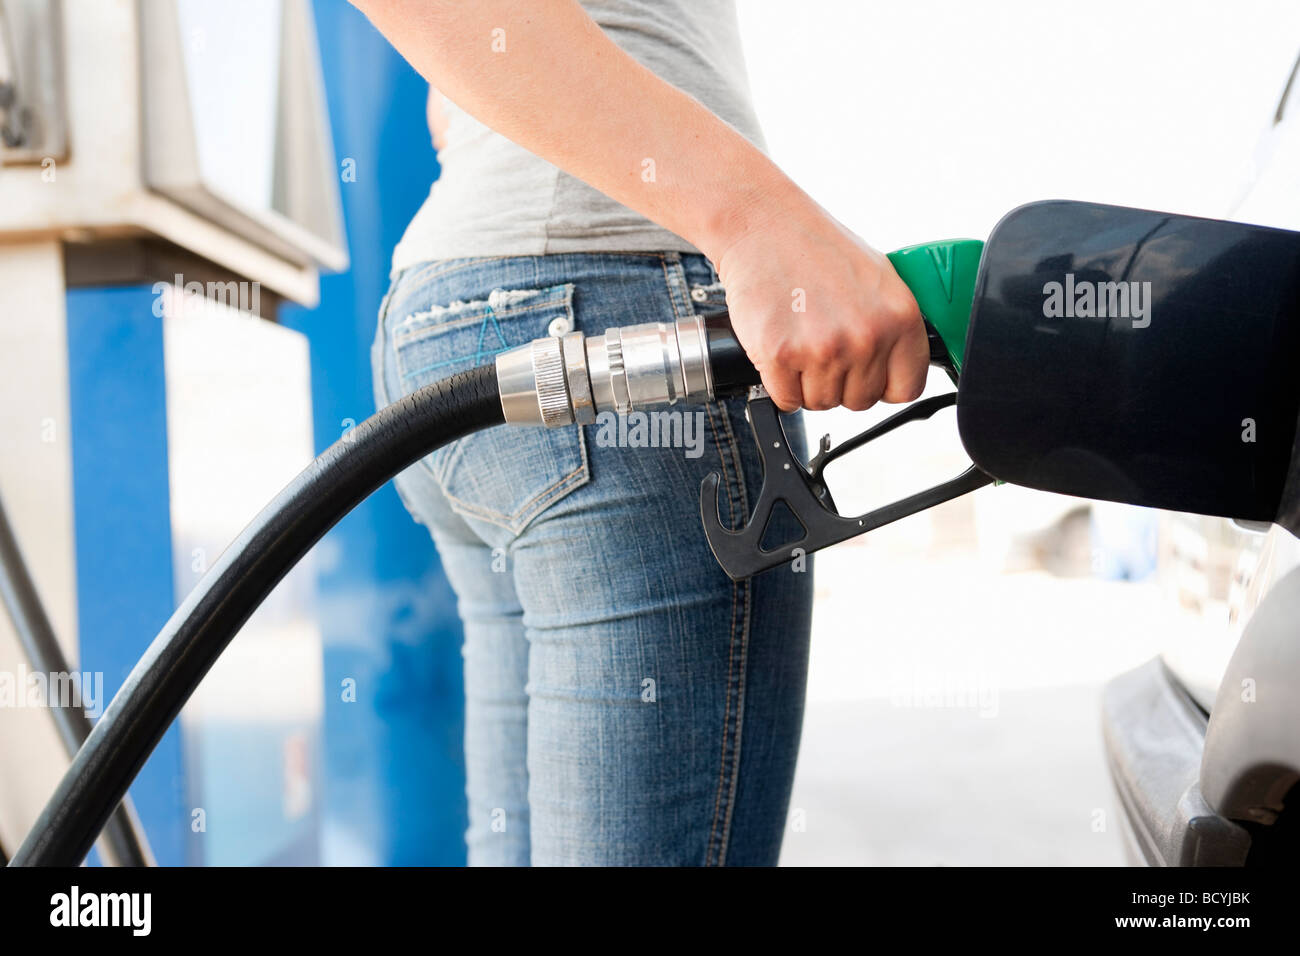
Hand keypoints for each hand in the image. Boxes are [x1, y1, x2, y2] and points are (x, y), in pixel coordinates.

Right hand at [709, 188, 928, 412]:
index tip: (867, 375)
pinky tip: (781, 350)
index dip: (882, 385)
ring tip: (801, 342)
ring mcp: (823, 348)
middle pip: (859, 401)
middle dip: (840, 382)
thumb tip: (898, 366)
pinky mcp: (781, 355)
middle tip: (823, 347)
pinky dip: (780, 383)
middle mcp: (866, 336)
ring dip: (808, 383)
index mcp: (900, 317)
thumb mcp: (879, 277)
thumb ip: (893, 325)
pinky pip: (787, 400)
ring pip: (821, 403)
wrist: (764, 226)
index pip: (906, 388)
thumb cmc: (815, 247)